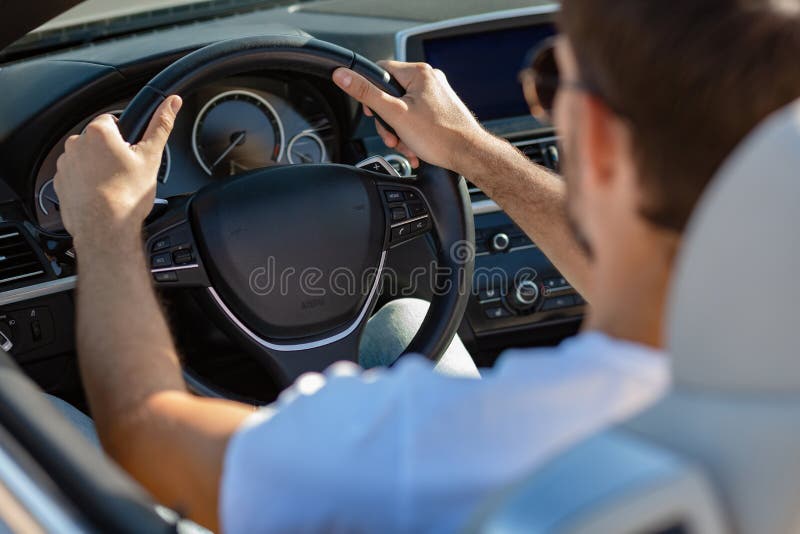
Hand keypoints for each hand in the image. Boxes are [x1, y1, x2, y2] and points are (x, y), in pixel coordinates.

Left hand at [54, 95, 181, 248]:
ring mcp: (65, 164)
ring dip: (97, 168)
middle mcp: (77, 144)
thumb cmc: (127, 195)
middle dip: (110, 153)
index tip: (132, 155)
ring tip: (113, 187)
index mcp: (99, 132)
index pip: (112, 122)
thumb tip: (172, 103)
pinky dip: (86, 184)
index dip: (125, 138)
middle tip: (126, 173)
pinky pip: (75, 177)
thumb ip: (161, 125)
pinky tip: (101, 196)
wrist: (105, 228)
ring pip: (86, 159)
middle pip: (98, 141)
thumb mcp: (151, 157)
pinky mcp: (60, 183)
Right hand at [332, 61, 485, 172]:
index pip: (381, 71)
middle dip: (388, 122)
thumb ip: (367, 94)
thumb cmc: (440, 136)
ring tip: (407, 146)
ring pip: (403, 110)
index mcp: (419, 73)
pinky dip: (412, 135)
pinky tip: (415, 148)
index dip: (370, 92)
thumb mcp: (394, 114)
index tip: (372, 112)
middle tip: (393, 137)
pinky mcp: (441, 110)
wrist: (469, 155)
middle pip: (391, 95)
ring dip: (400, 132)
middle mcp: (429, 80)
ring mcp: (437, 96)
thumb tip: (343, 76)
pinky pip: (417, 118)